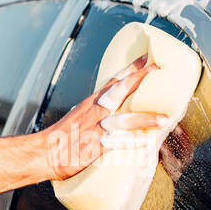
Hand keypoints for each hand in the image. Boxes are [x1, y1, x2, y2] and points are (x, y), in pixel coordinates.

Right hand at [40, 53, 164, 181]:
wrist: (45, 153)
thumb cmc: (63, 138)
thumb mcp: (81, 117)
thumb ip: (99, 113)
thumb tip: (115, 113)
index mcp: (93, 102)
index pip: (114, 80)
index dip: (131, 68)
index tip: (148, 56)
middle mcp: (96, 111)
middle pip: (121, 90)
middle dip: (140, 78)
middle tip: (159, 69)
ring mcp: (96, 128)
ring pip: (124, 119)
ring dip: (145, 118)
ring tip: (165, 119)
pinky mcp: (95, 146)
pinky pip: (117, 141)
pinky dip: (132, 140)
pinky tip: (147, 140)